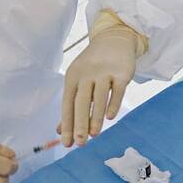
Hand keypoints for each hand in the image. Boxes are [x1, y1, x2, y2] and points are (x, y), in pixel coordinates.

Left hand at [60, 29, 139, 146]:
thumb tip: (61, 131)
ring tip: (94, 134)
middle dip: (80, 124)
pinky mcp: (121, 73)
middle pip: (81, 102)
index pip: (67, 104)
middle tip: (80, 143)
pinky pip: (117, 91)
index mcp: (72, 77)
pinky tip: (110, 117)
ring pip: (99, 97)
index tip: (67, 143)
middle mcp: (86, 74)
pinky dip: (113, 104)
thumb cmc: (93, 66)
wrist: (114, 40)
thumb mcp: (78, 80)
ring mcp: (104, 72)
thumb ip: (71, 105)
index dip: (67, 124)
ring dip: (96, 117)